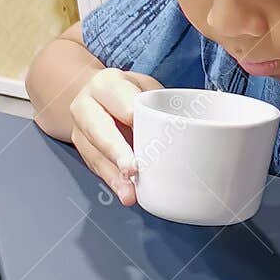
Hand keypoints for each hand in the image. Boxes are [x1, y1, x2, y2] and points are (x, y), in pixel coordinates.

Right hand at [70, 67, 163, 204]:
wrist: (96, 97)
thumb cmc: (131, 94)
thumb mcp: (147, 88)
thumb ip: (162, 105)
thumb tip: (197, 131)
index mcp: (107, 84)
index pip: (121, 102)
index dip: (134, 116)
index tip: (148, 131)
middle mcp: (86, 106)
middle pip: (100, 130)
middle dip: (118, 152)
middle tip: (133, 169)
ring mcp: (81, 131)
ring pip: (96, 155)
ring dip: (115, 177)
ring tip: (130, 194)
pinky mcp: (83, 152)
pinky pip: (98, 169)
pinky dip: (115, 183)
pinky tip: (126, 194)